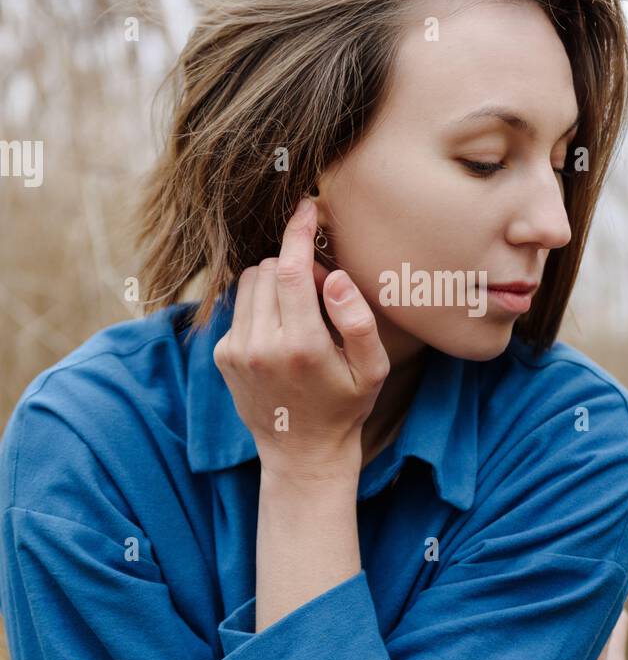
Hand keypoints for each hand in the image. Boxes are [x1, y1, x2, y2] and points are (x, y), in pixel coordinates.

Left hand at [213, 197, 390, 477]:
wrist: (302, 453)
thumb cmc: (345, 406)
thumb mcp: (372, 368)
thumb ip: (357, 320)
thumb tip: (331, 276)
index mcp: (301, 345)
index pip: (288, 269)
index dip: (297, 232)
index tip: (305, 207)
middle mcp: (260, 346)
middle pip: (267, 269)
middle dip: (292, 265)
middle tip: (319, 291)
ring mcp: (236, 351)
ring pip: (248, 283)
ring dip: (274, 282)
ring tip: (300, 312)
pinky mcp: (223, 355)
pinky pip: (239, 306)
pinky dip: (260, 305)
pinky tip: (280, 331)